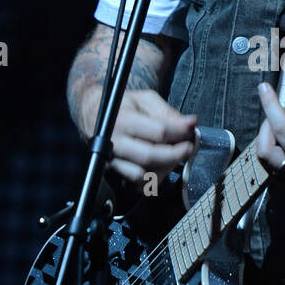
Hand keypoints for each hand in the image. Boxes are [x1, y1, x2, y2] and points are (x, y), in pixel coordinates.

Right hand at [81, 84, 196, 189]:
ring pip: (143, 175)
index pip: (158, 132)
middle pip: (150, 156)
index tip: (191, 130)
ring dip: (165, 168)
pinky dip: (152, 179)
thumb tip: (190, 123)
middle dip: (175, 154)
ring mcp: (112, 161)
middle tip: (187, 147)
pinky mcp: (114, 174)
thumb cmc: (123, 107)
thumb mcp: (144, 99)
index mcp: (122, 120)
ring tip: (173, 156)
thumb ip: (167, 112)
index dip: (180, 132)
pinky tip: (160, 166)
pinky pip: (137, 186)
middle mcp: (114, 143)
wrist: (93, 114)